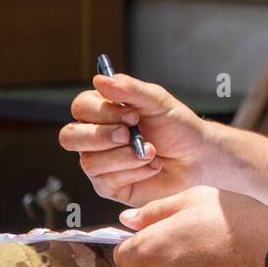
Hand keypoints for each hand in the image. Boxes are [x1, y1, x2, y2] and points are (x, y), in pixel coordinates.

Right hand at [59, 73, 209, 207]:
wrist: (197, 156)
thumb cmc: (176, 126)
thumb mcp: (158, 102)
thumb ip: (130, 90)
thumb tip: (99, 79)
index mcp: (101, 112)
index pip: (80, 108)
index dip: (101, 112)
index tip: (132, 115)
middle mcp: (94, 138)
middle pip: (69, 137)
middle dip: (100, 136)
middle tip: (130, 135)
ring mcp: (99, 163)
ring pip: (89, 162)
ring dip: (125, 156)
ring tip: (152, 152)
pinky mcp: (109, 187)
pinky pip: (106, 182)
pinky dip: (134, 171)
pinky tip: (153, 165)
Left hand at [113, 186, 267, 266]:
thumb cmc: (235, 219)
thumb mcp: (193, 198)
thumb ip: (154, 210)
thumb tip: (126, 220)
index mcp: (153, 247)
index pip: (122, 256)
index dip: (135, 246)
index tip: (152, 237)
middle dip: (160, 259)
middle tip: (191, 241)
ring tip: (211, 255)